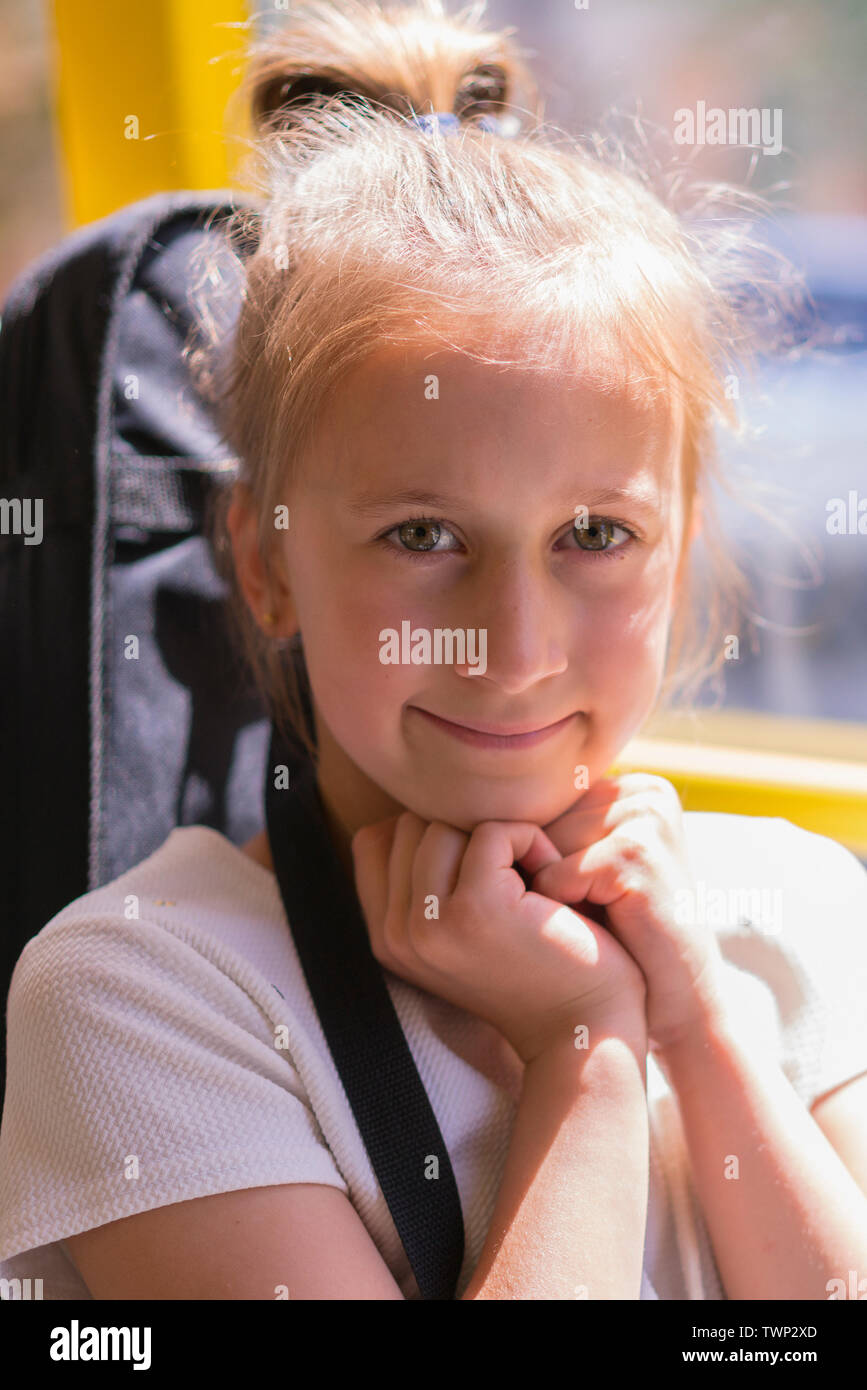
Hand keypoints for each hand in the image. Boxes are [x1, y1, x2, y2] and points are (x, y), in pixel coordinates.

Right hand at [352, 812, 646, 1064]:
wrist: (581, 1029)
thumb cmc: (533, 967)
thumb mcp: (457, 927)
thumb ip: (422, 879)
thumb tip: (418, 799)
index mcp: (383, 936)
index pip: (375, 839)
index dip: (431, 836)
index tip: (476, 873)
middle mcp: (394, 932)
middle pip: (412, 824)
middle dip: (465, 834)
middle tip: (510, 881)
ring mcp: (430, 922)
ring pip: (447, 823)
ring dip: (500, 838)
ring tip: (529, 885)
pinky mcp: (476, 908)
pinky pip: (494, 831)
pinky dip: (530, 844)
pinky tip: (548, 888)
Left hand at [531, 774, 728, 1052]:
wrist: (670, 999)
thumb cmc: (620, 936)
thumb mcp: (592, 867)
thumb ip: (560, 828)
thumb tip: (474, 812)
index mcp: (638, 787)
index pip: (550, 804)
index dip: (540, 854)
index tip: (566, 891)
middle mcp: (646, 793)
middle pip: (545, 821)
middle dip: (542, 870)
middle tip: (576, 909)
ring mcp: (645, 819)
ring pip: (545, 845)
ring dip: (549, 892)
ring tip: (587, 919)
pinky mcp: (635, 853)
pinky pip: (556, 875)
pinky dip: (559, 910)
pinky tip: (591, 930)